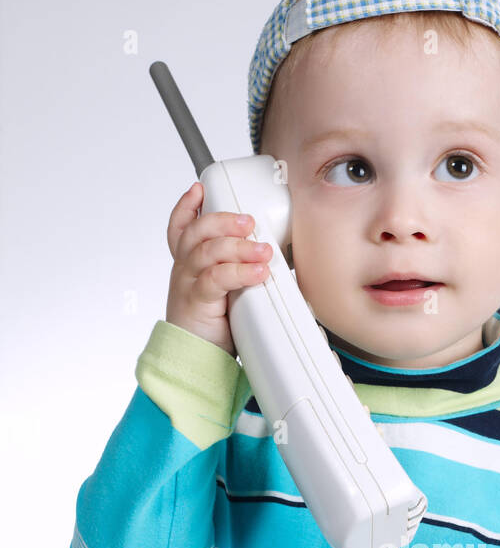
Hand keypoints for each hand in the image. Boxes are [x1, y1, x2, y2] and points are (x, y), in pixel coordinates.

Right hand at [164, 181, 272, 355]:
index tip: (199, 188)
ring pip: (207, 251)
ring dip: (238, 246)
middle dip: (223, 220)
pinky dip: (239, 272)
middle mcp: (186, 269)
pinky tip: (258, 271)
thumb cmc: (212, 325)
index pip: (181, 227)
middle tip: (249, 221)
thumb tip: (271, 254)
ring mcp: (189, 284)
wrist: (196, 359)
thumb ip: (237, 269)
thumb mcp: (224, 290)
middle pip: (197, 231)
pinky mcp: (197, 302)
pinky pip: (217, 279)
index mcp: (189, 263)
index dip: (187, 206)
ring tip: (263, 249)